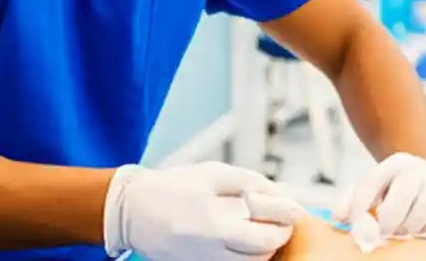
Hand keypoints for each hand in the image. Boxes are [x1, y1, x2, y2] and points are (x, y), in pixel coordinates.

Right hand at [105, 162, 304, 259]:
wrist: (132, 210)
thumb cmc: (172, 187)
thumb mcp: (213, 174)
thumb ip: (251, 183)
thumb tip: (282, 195)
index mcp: (214, 225)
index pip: (265, 236)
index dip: (285, 224)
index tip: (293, 212)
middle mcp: (210, 251)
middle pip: (261, 255)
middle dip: (276, 237)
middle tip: (279, 220)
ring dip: (262, 248)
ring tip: (259, 227)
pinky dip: (244, 254)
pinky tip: (241, 237)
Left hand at [332, 153, 425, 239]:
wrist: (423, 178)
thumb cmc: (390, 189)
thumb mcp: (369, 189)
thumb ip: (350, 202)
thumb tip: (339, 217)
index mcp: (392, 164)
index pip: (370, 184)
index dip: (360, 209)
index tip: (357, 228)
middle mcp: (417, 169)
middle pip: (405, 189)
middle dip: (390, 217)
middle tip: (383, 232)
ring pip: (425, 206)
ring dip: (408, 226)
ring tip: (399, 232)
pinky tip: (416, 232)